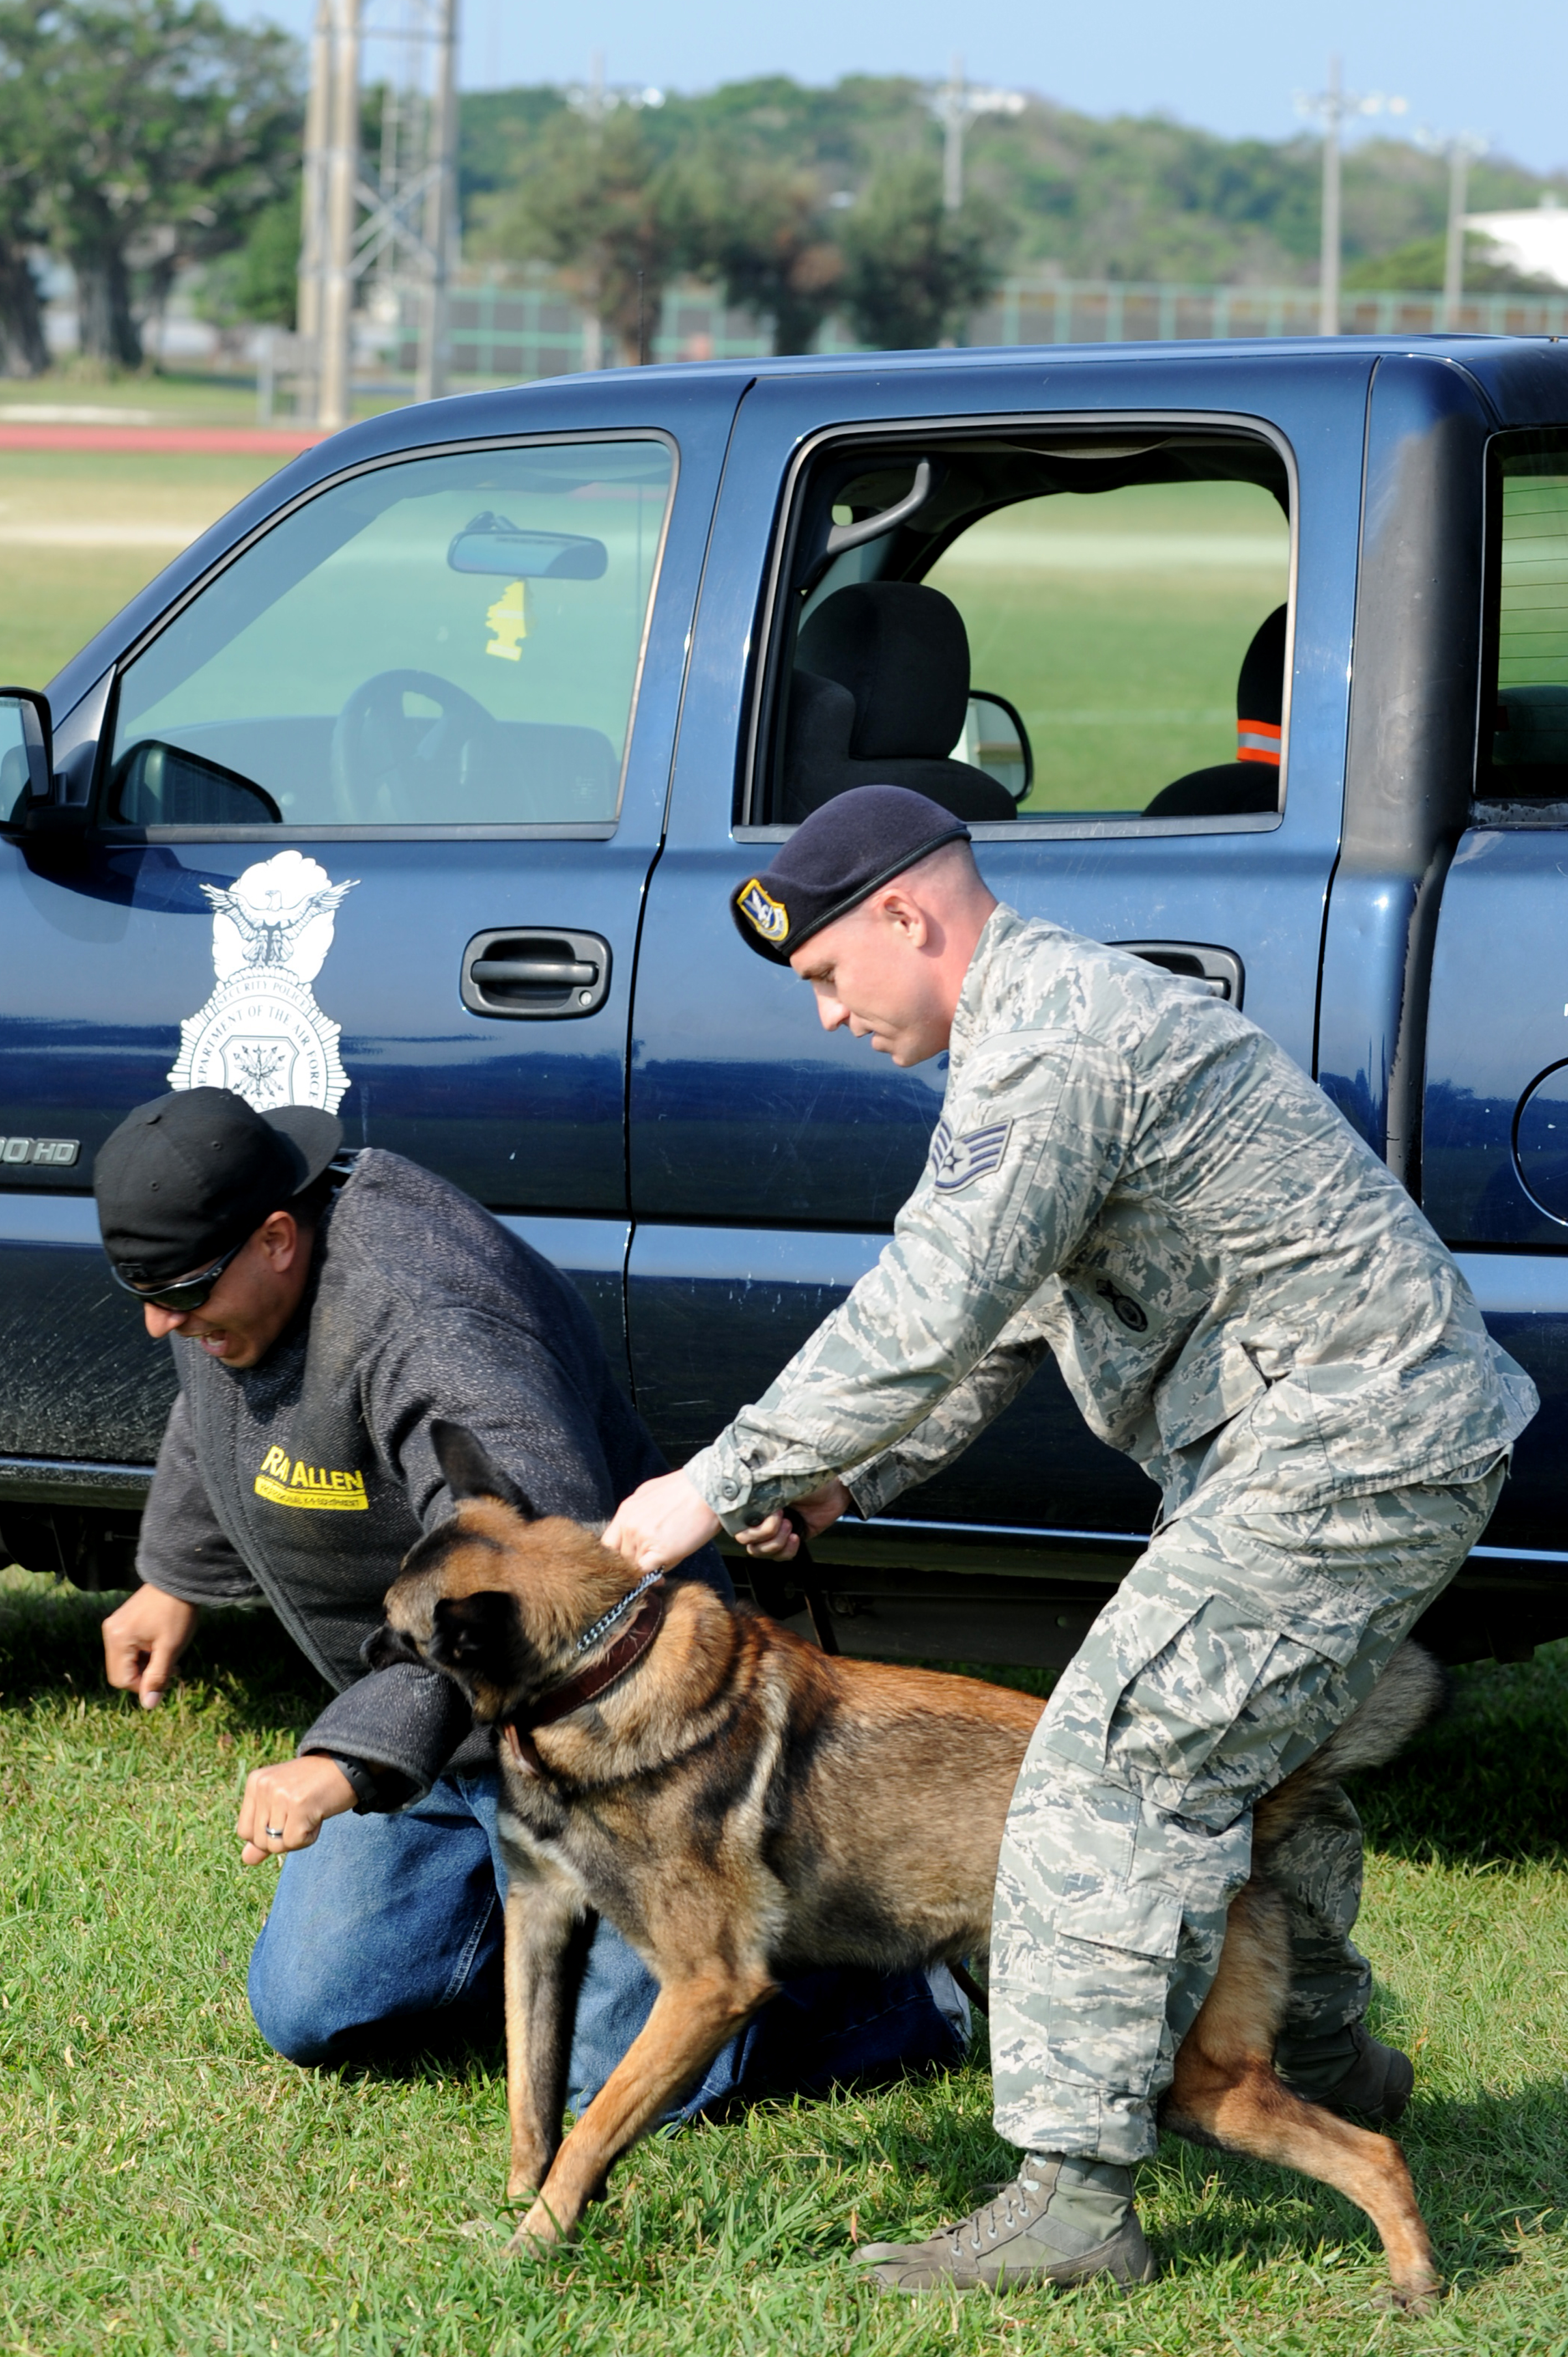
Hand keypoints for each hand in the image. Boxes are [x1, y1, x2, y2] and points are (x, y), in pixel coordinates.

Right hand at [101, 1583, 198, 1708]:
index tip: (166, 1678)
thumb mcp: (170, 1648)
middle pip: (121, 1671)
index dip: (143, 1687)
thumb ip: (158, 1677)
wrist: (180, 1579)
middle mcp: (110, 1632)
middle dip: (145, 1675)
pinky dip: (144, 1653)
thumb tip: (148, 1705)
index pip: (121, 1680)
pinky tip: (162, 1646)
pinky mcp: (122, 1621)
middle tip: (171, 1669)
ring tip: (169, 1657)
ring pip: (125, 1660)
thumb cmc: (177, 1613)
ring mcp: (115, 1625)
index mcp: (118, 1639)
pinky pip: (128, 1647)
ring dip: (146, 1664)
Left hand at [236, 1756, 356, 1864]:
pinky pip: (294, 1842)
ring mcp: (280, 1794)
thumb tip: (246, 1860)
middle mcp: (264, 1785)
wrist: (347, 1766)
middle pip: (259, 1841)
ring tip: (310, 1814)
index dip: (266, 1835)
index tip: (287, 1817)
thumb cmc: (314, 1787)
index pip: (244, 1831)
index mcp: (256, 1782)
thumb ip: (263, 1831)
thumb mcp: (283, 1805)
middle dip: (283, 1838)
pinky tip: (318, 1816)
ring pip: (276, 1845)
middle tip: (302, 1814)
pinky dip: (309, 1838)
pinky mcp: (298, 1804)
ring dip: (297, 1838)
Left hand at [601, 1470, 720, 1574]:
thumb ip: (637, 1515)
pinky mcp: (658, 1551)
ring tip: (659, 1569)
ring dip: (645, 1571)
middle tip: (649, 1567)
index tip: (628, 1561)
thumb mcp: (650, 1495)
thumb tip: (636, 1533)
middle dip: (634, 1564)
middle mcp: (628, 1525)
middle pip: (621, 1558)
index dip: (617, 1556)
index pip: (608, 1544)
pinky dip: (653, 1578)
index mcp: (625, 1512)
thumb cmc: (685, 1491)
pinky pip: (647, 1574)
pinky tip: (661, 1578)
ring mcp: (641, 1538)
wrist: (708, 1490)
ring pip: (634, 1566)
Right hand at [736, 1478, 852, 1560]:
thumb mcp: (777, 1480)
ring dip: (775, 1541)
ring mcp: (777, 1529)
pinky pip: (780, 1556)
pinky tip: (797, 1537)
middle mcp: (762, 1515)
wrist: (836, 1489)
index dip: (742, 1524)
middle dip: (763, 1533)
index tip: (758, 1515)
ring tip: (791, 1526)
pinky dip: (786, 1550)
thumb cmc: (807, 1476)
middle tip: (781, 1517)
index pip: (735, 1520)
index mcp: (756, 1500)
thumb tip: (739, 1496)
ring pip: (760, 1551)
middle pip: (746, 1540)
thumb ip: (758, 1491)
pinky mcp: (792, 1538)